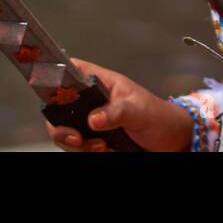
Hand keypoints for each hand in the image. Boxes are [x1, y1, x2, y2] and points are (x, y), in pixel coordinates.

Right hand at [45, 57, 193, 151]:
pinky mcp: (94, 140)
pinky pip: (78, 148)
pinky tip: (103, 151)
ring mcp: (91, 121)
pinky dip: (86, 151)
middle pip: (58, 108)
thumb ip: (116, 112)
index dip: (54, 77)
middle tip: (75, 139)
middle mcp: (91, 100)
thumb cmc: (158, 116)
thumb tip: (94, 119)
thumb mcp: (138, 110)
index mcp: (99, 82)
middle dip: (61, 126)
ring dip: (76, 144)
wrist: (171, 142)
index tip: (52, 96)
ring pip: (66, 132)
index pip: (69, 70)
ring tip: (99, 147)